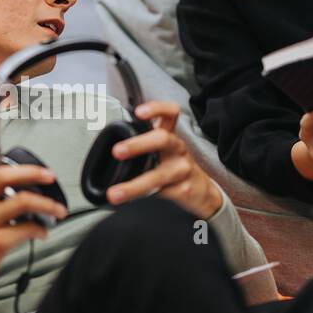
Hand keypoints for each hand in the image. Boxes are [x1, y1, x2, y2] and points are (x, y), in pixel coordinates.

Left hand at [104, 101, 223, 218]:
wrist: (204, 194)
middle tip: (118, 151)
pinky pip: (160, 195)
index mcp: (170, 138)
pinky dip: (142, 200)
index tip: (139, 112)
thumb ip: (142, 146)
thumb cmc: (177, 170)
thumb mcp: (163, 153)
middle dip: (138, 144)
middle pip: (163, 139)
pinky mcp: (183, 191)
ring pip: (157, 176)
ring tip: (115, 193)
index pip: (170, 114)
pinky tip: (130, 203)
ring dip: (134, 186)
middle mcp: (178, 150)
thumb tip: (108, 146)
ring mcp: (182, 170)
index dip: (156, 109)